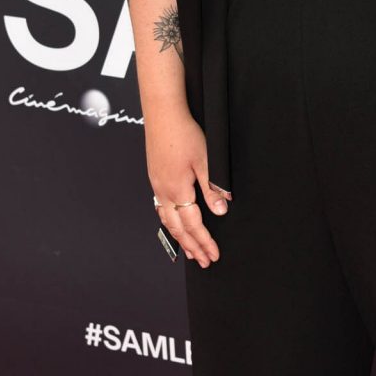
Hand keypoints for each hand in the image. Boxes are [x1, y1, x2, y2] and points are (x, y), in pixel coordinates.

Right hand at [145, 103, 231, 267]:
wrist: (163, 114)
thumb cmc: (184, 133)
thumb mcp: (206, 162)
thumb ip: (212, 189)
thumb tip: (220, 211)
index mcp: (177, 190)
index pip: (193, 225)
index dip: (205, 242)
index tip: (214, 254)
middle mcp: (163, 191)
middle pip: (177, 228)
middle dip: (192, 246)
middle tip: (203, 261)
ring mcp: (157, 185)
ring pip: (167, 220)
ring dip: (180, 238)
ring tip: (190, 250)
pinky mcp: (155, 177)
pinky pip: (161, 208)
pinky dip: (169, 222)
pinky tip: (173, 223)